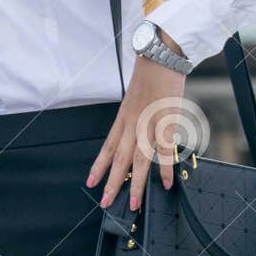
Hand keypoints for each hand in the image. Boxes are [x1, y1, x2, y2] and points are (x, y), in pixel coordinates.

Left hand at [85, 39, 188, 211]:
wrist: (161, 53)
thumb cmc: (151, 74)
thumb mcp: (136, 97)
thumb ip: (136, 116)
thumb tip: (139, 133)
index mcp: (123, 117)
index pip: (107, 146)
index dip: (99, 166)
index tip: (90, 182)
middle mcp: (131, 122)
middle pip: (119, 158)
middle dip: (111, 182)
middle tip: (105, 202)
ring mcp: (148, 123)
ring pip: (138, 160)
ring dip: (135, 183)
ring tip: (133, 202)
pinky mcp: (165, 121)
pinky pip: (164, 150)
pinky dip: (165, 168)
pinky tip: (164, 183)